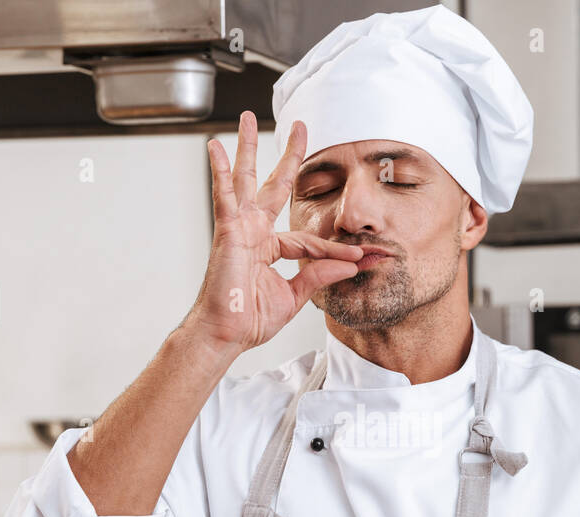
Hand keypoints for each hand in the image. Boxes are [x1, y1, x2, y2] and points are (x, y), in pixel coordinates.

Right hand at [186, 110, 364, 351]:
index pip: (309, 239)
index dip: (336, 249)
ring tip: (245, 117)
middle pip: (274, 185)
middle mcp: (254, 232)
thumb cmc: (250, 319)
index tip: (363, 257)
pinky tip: (216, 146)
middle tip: (299, 126)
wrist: (226, 334)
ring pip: (246, 179)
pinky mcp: (227, 231)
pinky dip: (220, 170)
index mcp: (270, 248)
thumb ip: (319, 276)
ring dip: (246, 147)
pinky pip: (225, 195)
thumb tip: (351, 265)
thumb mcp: (295, 296)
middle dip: (288, 156)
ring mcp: (239, 228)